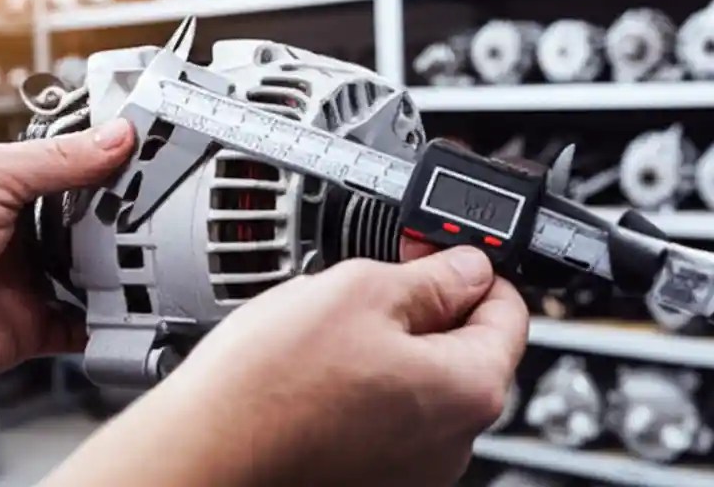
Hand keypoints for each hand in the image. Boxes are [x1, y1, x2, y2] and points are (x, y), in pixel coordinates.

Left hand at [0, 119, 133, 407]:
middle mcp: (17, 229)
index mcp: (3, 181)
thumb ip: (57, 160)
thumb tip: (117, 136)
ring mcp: (25, 278)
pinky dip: (108, 323)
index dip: (112, 156)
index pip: (73, 160)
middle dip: (125, 215)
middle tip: (168, 208)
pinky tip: (131, 311)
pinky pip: (83, 324)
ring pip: (94, 270)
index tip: (157, 152)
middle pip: (91, 217)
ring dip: (122, 267)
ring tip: (158, 257)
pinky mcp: (30, 325)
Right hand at [46, 246, 529, 486]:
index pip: (511, 309)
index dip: (475, 267)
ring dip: (393, 347)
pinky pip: (390, 417)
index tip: (438, 249)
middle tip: (376, 281)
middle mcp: (455, 441)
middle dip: (429, 307)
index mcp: (471, 389)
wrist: (202, 454)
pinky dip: (367, 387)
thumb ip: (433, 276)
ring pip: (423, 382)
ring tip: (333, 332)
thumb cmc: (270, 386)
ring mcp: (415, 469)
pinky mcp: (374, 479)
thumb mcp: (361, 290)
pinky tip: (320, 372)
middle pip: (467, 348)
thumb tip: (468, 267)